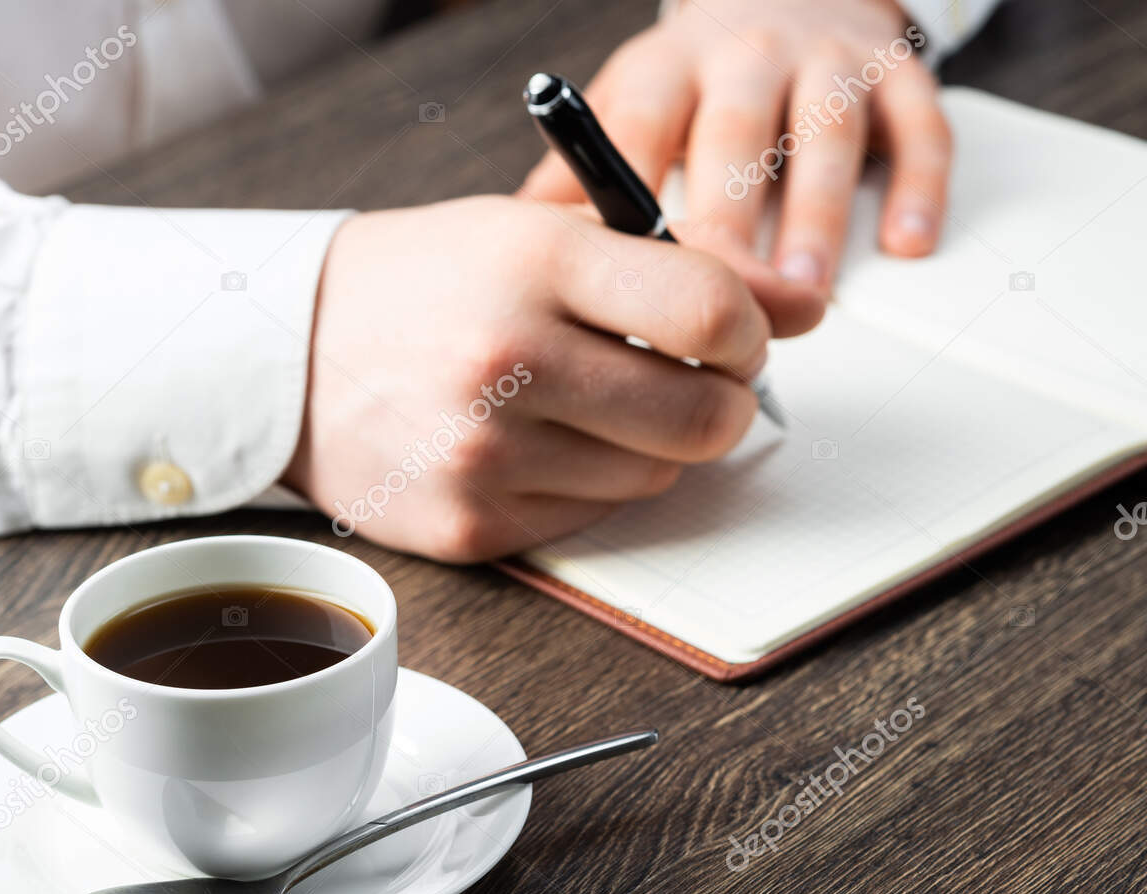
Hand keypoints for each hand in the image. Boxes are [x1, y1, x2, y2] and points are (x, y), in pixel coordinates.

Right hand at [283, 196, 822, 562]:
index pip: (710, 314)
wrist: (287, 356)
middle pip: (702, 417)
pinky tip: (537, 445)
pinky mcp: (471, 528)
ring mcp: (485, 456)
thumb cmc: (423, 284)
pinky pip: (593, 518)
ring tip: (588, 406)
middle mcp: (506, 362)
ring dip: (650, 445)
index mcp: (532, 265)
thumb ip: (678, 268)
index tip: (730, 335)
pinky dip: (588, 485)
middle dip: (721, 402)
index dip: (748, 331)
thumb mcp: (537, 235)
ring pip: (655, 476)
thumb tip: (804, 312)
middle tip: (690, 382)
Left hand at [522, 0, 950, 293]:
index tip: (632, 276)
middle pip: (734, 140)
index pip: (643, 134)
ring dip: (818, 218)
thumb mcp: (624, 109)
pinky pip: (918, 125)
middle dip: (730, 225)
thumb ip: (572, 182)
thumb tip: (507, 256)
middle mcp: (745, 57)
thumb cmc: (694, 81)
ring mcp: (825, 61)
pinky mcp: (897, 74)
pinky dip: (918, 186)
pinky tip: (907, 245)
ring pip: (825, 136)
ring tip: (805, 293)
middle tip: (725, 304)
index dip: (639, 204)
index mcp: (666, 70)